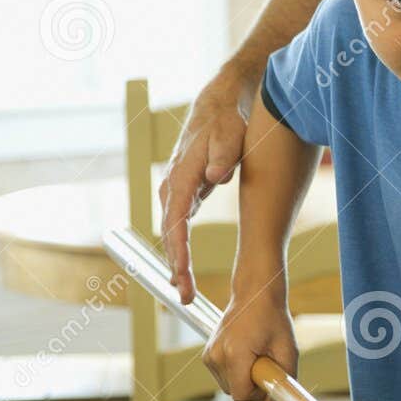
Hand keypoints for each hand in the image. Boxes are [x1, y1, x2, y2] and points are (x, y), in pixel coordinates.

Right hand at [160, 68, 254, 302]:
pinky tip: (183, 272)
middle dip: (175, 268)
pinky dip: (180, 250)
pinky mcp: (187, 192)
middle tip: (185, 298)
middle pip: (170, 234)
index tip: (182, 275)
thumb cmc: (227, 118)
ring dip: (175, 263)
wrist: (220, 102)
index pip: (176, 221)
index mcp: (182, 176)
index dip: (178, 251)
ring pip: (172, 233)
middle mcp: (173, 186)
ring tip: (182, 293)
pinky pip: (179, 227)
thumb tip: (215, 176)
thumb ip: (224, 154)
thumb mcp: (230, 132)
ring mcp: (178, 190)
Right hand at [202, 290, 297, 400]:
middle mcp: (216, 355)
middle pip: (234, 392)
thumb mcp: (288, 349)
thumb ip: (284, 378)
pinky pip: (223, 376)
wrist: (255, 294)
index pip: (241, 395)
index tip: (268, 378)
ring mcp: (209, 355)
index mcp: (234, 354)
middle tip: (265, 363)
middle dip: (252, 385)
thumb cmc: (273, 318)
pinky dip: (236, 371)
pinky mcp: (207, 354)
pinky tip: (246, 353)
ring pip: (228, 386)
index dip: (257, 393)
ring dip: (244, 378)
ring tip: (256, 355)